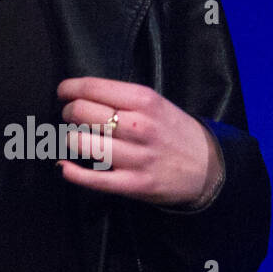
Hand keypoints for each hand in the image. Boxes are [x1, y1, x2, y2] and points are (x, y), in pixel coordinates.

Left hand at [55, 77, 220, 208]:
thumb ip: (121, 97)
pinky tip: (64, 166)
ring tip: (76, 138)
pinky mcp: (134, 184)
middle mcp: (139, 126)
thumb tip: (79, 94)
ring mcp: (136, 157)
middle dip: (68, 113)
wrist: (209, 168)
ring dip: (70, 139)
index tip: (63, 93)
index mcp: (143, 100)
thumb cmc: (173, 131)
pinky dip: (72, 173)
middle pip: (81, 113)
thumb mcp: (155, 103)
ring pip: (82, 143)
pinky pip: (93, 179)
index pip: (90, 87)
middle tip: (71, 117)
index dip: (68, 89)